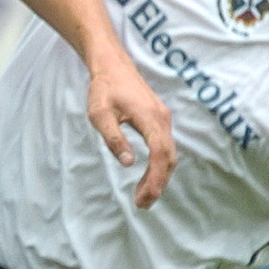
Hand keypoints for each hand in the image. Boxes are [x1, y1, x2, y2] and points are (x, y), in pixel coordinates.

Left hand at [89, 59, 175, 207]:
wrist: (112, 64)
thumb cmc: (104, 88)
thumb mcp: (100, 115)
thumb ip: (114, 139)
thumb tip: (129, 163)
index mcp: (149, 118)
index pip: (159, 154)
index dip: (155, 178)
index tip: (145, 197)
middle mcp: (162, 119)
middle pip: (168, 157)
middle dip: (158, 183)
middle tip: (142, 204)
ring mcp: (163, 119)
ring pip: (168, 154)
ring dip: (159, 176)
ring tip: (143, 196)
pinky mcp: (159, 119)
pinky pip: (164, 147)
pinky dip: (159, 165)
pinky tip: (147, 177)